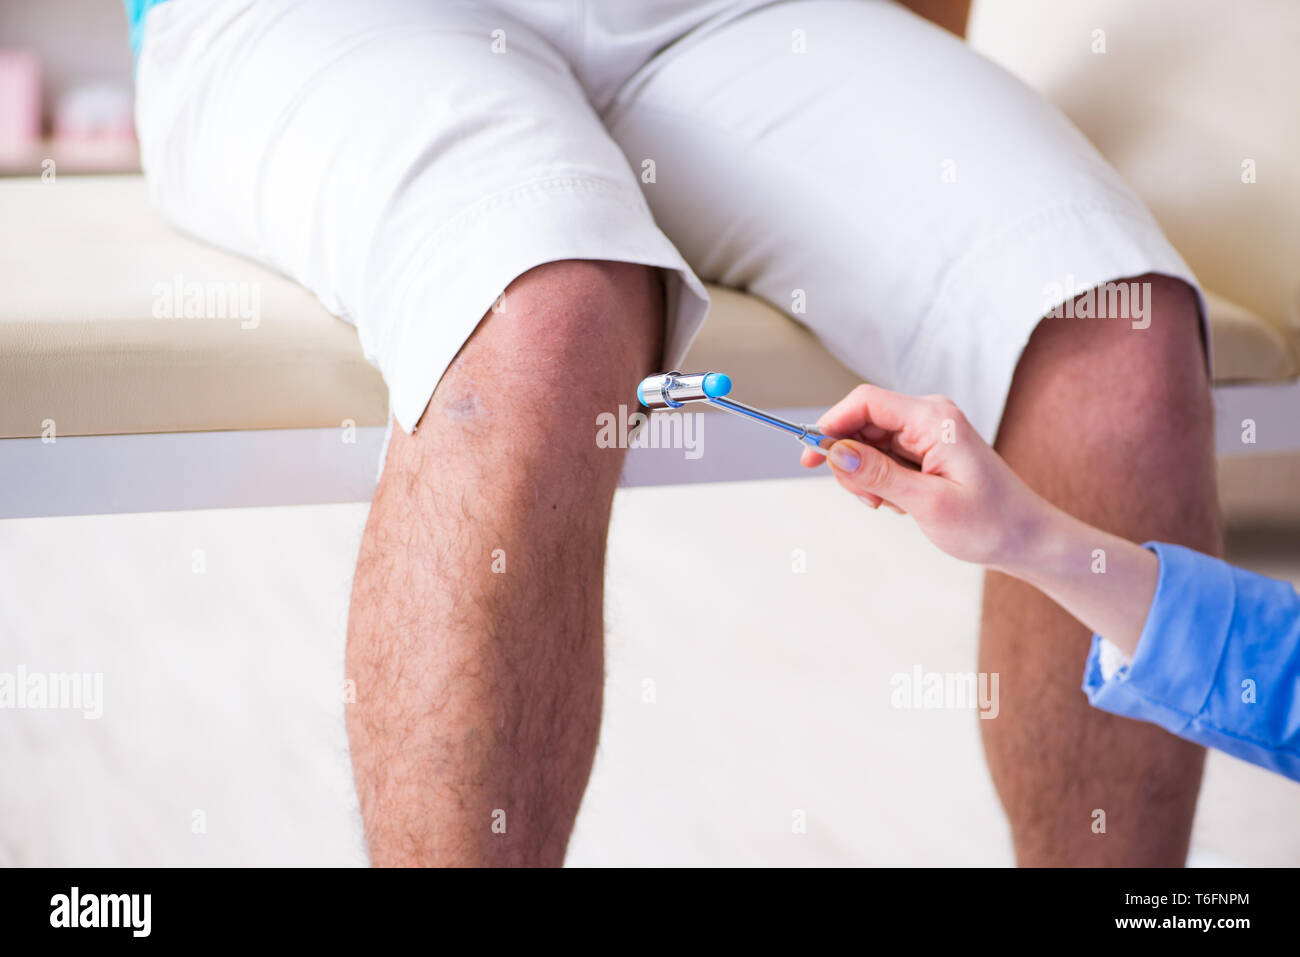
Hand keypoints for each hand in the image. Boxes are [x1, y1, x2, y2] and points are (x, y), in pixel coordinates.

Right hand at [800, 385, 1052, 567]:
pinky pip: (882, 455)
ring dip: (864, 475)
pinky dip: (878, 480)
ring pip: (867, 441)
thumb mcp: (929, 504)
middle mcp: (929, 417)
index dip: (830, 424)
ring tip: (889, 506)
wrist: (1027, 538)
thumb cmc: (990, 523)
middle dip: (849, 460)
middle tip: (866, 499)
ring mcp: (927, 432)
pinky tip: (899, 502)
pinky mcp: (925, 449)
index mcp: (933, 419)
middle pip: (861, 422)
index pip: (864, 402)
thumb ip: (878, 475)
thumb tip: (835, 451)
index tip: (810, 457)